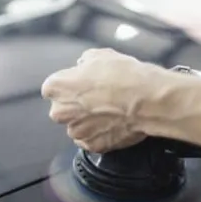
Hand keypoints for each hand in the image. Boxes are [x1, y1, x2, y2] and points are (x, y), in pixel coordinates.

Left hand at [41, 48, 165, 152]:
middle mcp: (60, 112)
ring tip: (110, 112)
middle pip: (63, 110)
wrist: (146, 100)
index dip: (71, 85)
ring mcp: (76, 132)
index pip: (54, 88)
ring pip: (78, 127)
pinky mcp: (93, 146)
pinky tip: (114, 124)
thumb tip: (83, 66)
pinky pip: (92, 140)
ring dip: (89, 122)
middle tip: (98, 98)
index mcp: (55, 88)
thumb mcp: (99, 55)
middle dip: (77, 106)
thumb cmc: (123, 76)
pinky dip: (101, 134)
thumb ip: (84, 63)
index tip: (84, 84)